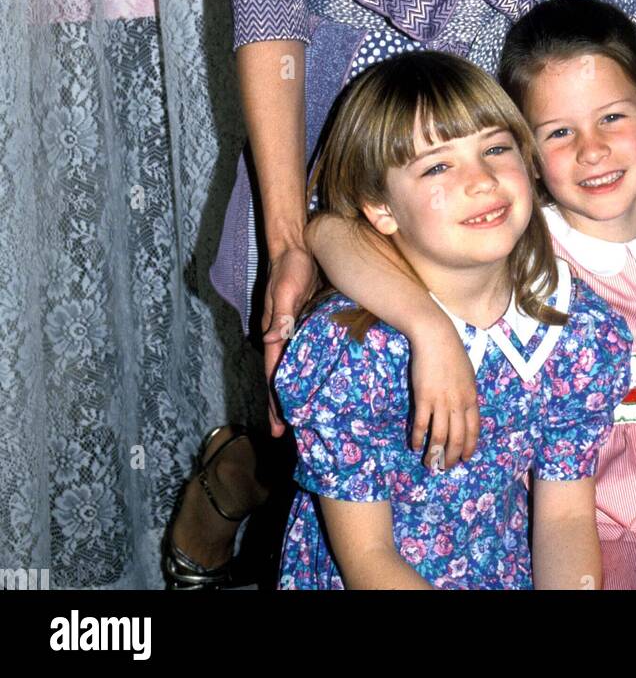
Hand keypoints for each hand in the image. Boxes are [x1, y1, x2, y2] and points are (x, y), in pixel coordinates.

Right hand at [262, 245, 317, 436]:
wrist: (297, 244)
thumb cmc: (289, 266)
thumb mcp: (284, 289)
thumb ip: (280, 314)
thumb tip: (272, 339)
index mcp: (273, 332)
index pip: (273, 373)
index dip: (275, 401)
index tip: (279, 426)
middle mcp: (281, 335)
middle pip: (279, 376)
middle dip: (282, 404)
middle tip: (290, 433)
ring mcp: (293, 330)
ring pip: (293, 367)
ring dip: (296, 390)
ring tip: (305, 416)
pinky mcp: (306, 321)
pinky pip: (307, 352)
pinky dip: (309, 370)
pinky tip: (321, 381)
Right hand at [409, 316, 479, 469]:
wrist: (436, 337)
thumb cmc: (452, 353)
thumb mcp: (468, 375)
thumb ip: (467, 394)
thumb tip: (466, 409)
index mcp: (471, 398)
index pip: (473, 430)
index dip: (468, 447)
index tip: (464, 459)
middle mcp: (458, 404)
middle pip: (457, 438)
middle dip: (451, 457)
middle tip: (445, 468)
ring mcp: (441, 402)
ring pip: (440, 437)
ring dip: (434, 454)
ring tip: (429, 463)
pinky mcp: (424, 398)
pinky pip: (422, 424)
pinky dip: (418, 438)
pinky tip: (414, 445)